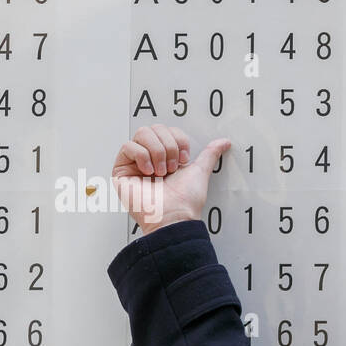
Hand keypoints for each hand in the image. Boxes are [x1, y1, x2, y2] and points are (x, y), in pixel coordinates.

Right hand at [111, 124, 231, 234]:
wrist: (174, 216)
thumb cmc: (184, 200)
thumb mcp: (200, 171)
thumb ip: (210, 154)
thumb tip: (224, 142)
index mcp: (166, 156)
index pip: (167, 129)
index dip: (178, 140)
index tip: (184, 160)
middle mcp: (149, 157)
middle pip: (154, 128)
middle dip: (168, 146)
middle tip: (171, 168)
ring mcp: (134, 162)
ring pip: (142, 133)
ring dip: (157, 152)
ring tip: (160, 172)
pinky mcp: (121, 169)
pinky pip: (128, 146)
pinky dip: (142, 157)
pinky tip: (148, 172)